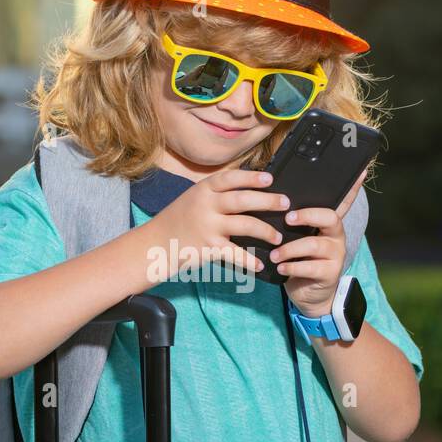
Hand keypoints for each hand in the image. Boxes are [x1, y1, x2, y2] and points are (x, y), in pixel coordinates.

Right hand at [147, 168, 287, 279]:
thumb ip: (216, 194)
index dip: (252, 177)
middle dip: (268, 201)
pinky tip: (260, 264)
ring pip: (245, 224)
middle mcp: (206, 205)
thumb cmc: (178, 221)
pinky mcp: (209, 247)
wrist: (155, 244)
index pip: (231, 178)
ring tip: (277, 236)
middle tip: (285, 204)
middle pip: (243, 199)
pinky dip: (250, 260)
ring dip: (266, 231)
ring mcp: (208, 226)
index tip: (270, 178)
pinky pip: (236, 254)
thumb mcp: (193, 199)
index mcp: (203, 190)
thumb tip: (248, 190)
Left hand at [272, 167, 367, 318]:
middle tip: (288, 219)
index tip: (360, 172)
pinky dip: (291, 266)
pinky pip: (310, 267)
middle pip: (330, 217)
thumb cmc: (299, 260)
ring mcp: (335, 254)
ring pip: (314, 244)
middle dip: (307, 215)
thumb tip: (272, 203)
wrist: (308, 294)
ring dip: (289, 248)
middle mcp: (336, 236)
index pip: (343, 201)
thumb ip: (293, 223)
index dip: (352, 188)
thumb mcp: (296, 239)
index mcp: (328, 224)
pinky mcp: (330, 273)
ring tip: (275, 255)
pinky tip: (280, 268)